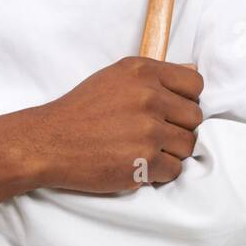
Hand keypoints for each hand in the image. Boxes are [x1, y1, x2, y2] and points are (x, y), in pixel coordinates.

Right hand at [0, 55, 203, 209]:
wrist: (49, 142)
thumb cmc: (81, 110)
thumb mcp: (115, 77)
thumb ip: (154, 75)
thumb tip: (194, 73)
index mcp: (142, 72)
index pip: (196, 84)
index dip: (186, 99)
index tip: (172, 109)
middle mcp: (148, 97)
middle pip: (194, 117)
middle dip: (178, 127)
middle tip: (154, 133)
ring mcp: (148, 130)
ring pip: (188, 145)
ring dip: (170, 151)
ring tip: (144, 149)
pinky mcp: (145, 161)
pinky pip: (175, 170)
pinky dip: (159, 172)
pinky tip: (138, 164)